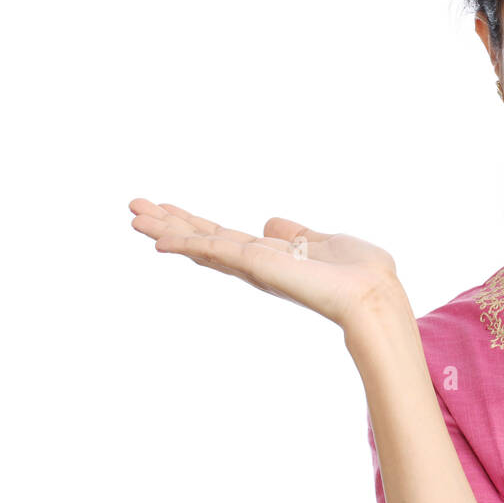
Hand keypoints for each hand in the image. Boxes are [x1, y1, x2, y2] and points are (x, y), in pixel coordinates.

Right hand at [128, 199, 403, 331]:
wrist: (371, 294)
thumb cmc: (360, 274)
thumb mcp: (324, 242)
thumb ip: (297, 235)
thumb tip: (272, 224)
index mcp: (271, 258)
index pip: (224, 239)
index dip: (195, 225)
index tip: (166, 209)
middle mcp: (256, 265)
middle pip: (203, 241)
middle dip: (169, 225)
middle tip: (133, 208)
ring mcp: (254, 267)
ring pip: (200, 244)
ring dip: (166, 229)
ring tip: (132, 214)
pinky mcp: (256, 265)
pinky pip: (213, 250)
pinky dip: (185, 243)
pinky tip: (158, 239)